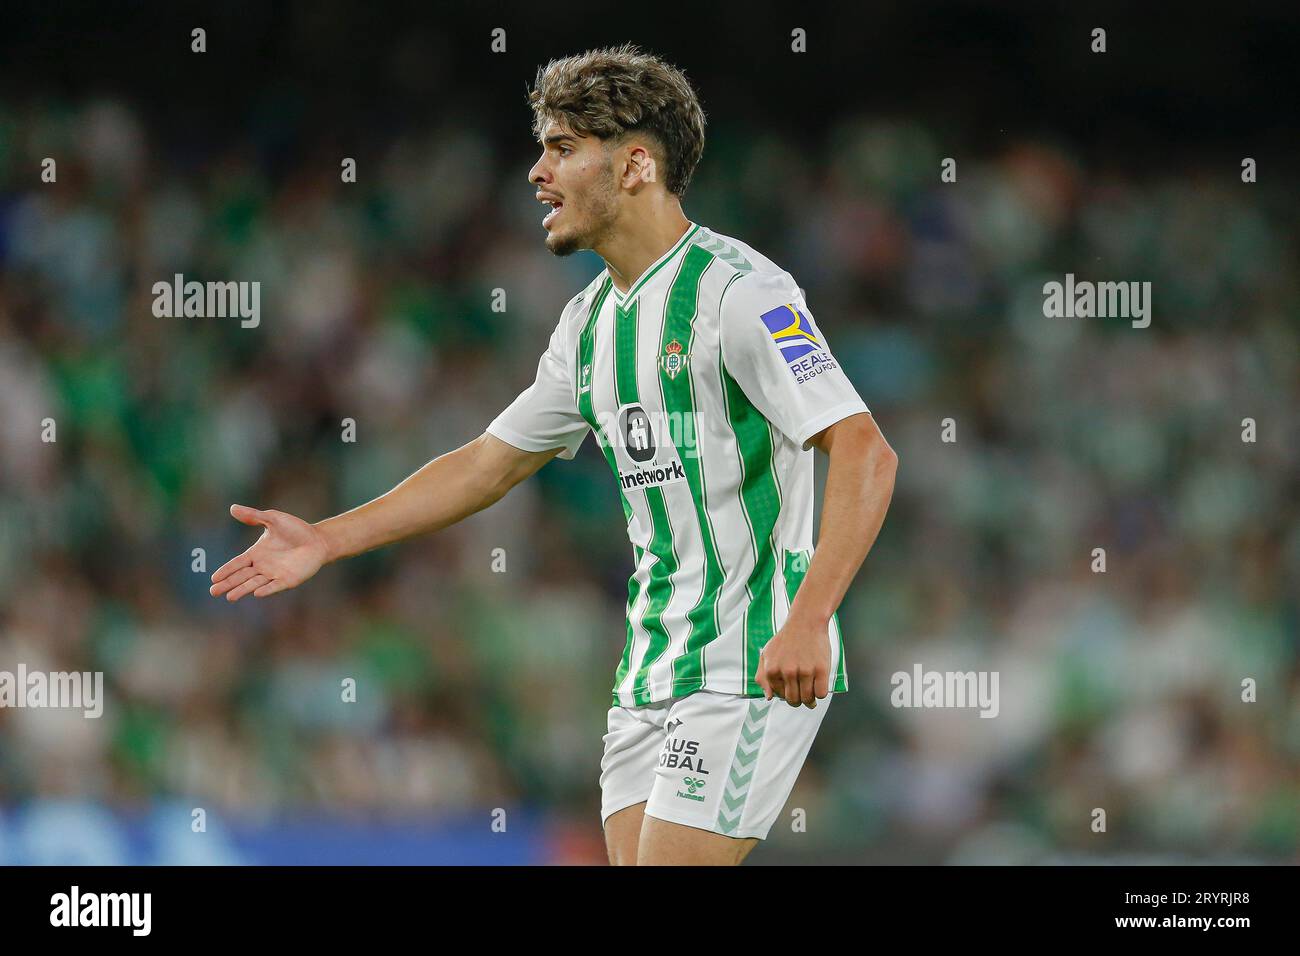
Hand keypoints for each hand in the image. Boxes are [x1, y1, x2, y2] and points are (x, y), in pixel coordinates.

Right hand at [209, 504, 328, 601]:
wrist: (318, 540)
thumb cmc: (295, 529)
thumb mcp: (273, 519)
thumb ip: (254, 515)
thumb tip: (232, 508)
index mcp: (256, 553)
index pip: (237, 563)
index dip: (226, 570)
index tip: (214, 578)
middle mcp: (262, 566)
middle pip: (242, 576)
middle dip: (228, 584)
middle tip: (214, 591)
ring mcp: (275, 574)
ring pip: (254, 583)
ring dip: (243, 589)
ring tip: (230, 596)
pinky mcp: (288, 580)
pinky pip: (275, 586)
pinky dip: (266, 590)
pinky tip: (256, 593)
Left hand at [756, 613, 831, 707]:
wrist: (805, 622)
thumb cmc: (786, 639)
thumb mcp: (766, 655)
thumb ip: (762, 676)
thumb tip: (768, 697)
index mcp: (772, 670)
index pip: (779, 696)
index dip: (786, 693)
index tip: (792, 687)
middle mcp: (787, 672)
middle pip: (794, 700)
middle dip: (798, 700)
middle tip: (802, 692)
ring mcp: (805, 671)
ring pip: (808, 698)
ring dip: (810, 698)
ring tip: (811, 689)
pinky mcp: (821, 669)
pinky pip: (821, 693)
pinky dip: (820, 693)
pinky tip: (818, 684)